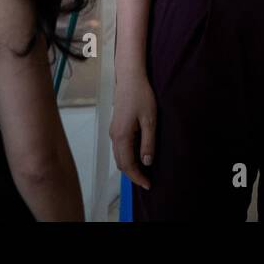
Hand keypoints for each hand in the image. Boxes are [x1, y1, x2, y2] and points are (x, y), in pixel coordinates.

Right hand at [109, 69, 157, 190]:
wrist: (130, 78)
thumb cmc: (141, 96)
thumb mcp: (150, 120)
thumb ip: (148, 142)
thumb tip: (147, 162)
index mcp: (122, 136)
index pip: (127, 165)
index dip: (137, 177)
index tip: (148, 185)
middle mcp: (114, 136)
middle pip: (121, 163)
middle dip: (133, 174)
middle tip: (147, 181)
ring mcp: (113, 131)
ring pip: (119, 156)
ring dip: (130, 166)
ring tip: (144, 171)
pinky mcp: (116, 127)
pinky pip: (120, 148)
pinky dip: (128, 156)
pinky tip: (138, 155)